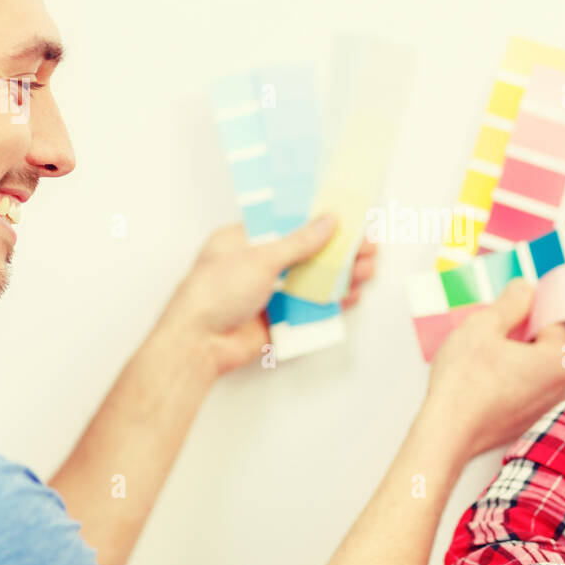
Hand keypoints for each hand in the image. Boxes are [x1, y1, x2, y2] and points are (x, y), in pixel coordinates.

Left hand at [162, 214, 377, 373]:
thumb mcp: (259, 258)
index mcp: (246, 240)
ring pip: (310, 281)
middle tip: (367, 248)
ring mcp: (268, 292)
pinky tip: (350, 296)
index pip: (288, 224)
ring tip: (367, 270)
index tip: (348, 220)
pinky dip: (329, 303)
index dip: (319, 221)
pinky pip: (308, 308)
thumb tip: (327, 222)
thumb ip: (298, 242)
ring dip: (339, 276)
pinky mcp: (276, 318)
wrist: (198, 344)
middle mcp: (258, 264)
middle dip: (338, 251)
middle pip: (305, 253)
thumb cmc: (214, 292)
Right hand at [421, 280, 564, 462]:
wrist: (447, 432)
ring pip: (529, 366)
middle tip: (487, 335)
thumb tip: (524, 290)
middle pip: (542, 343)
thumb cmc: (465, 383)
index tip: (504, 311)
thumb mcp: (484, 325)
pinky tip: (480, 379)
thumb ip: (511, 303)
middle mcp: (561, 387)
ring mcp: (544, 407)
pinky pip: (520, 387)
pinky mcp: (525, 420)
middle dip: (517, 335)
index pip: (550, 320)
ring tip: (480, 358)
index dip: (524, 311)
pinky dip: (504, 379)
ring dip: (509, 357)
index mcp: (560, 361)